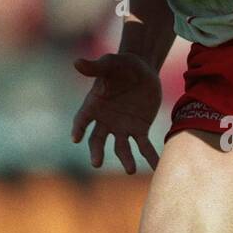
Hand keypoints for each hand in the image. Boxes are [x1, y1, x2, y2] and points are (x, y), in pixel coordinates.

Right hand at [71, 53, 162, 171]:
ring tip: (130, 170)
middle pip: (98, 140)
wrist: (142, 69)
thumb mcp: (110, 64)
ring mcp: (122, 127)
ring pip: (121, 147)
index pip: (82, 119)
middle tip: (96, 163)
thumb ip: (95, 67)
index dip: (78, 128)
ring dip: (125, 159)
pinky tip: (157, 166)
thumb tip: (77, 63)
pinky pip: (144, 146)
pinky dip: (150, 156)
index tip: (75, 138)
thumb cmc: (122, 65)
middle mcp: (105, 121)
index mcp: (94, 105)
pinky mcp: (139, 129)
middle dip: (97, 152)